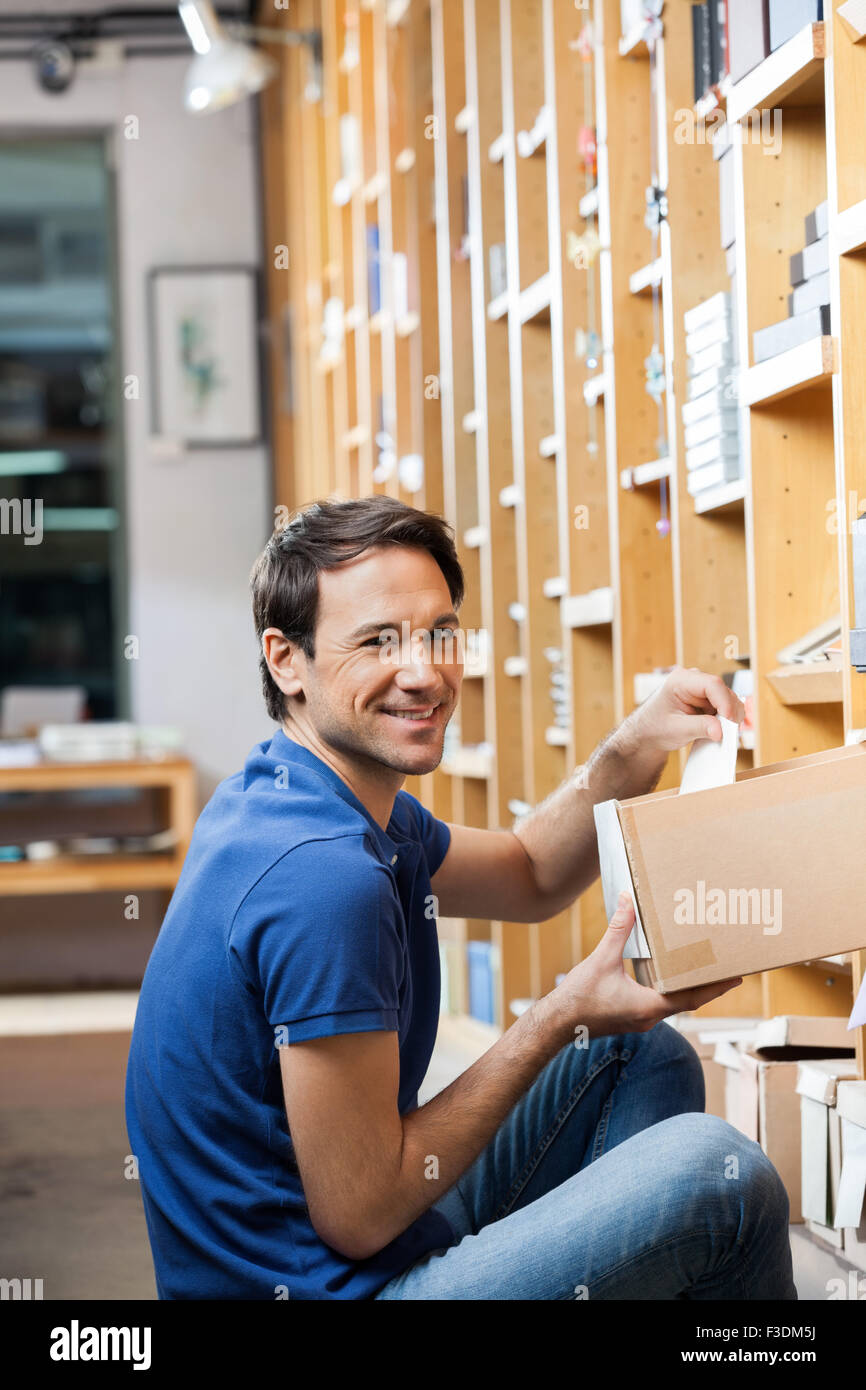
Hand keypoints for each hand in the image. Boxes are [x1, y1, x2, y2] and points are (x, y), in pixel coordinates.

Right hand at [548, 890, 742, 1038]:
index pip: (693, 997)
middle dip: (708, 986)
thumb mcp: (602, 959)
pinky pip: (658, 1005)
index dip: (717, 987)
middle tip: (727, 971)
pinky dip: (670, 992)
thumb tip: (628, 900)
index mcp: (650, 1006)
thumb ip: (619, 930)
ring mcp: (641, 1020)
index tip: (738, 978)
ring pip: (673, 1004)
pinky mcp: (631, 1018)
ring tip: (700, 972)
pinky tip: (666, 978)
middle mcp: (650, 1017)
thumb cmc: (579, 997)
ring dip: (688, 989)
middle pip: (688, 1001)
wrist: (557, 1024)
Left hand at [616, 664, 744, 761]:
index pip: (712, 684)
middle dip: (730, 711)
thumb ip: (699, 728)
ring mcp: (701, 689)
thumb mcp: (676, 730)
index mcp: (680, 680)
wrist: (647, 732)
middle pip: (723, 690)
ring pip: (727, 698)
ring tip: (722, 732)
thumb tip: (720, 731)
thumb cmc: (655, 727)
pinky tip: (718, 729)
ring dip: (728, 716)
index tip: (730, 721)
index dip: (725, 702)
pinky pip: (724, 706)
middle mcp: (693, 680)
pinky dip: (725, 719)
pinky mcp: (706, 699)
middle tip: (731, 732)